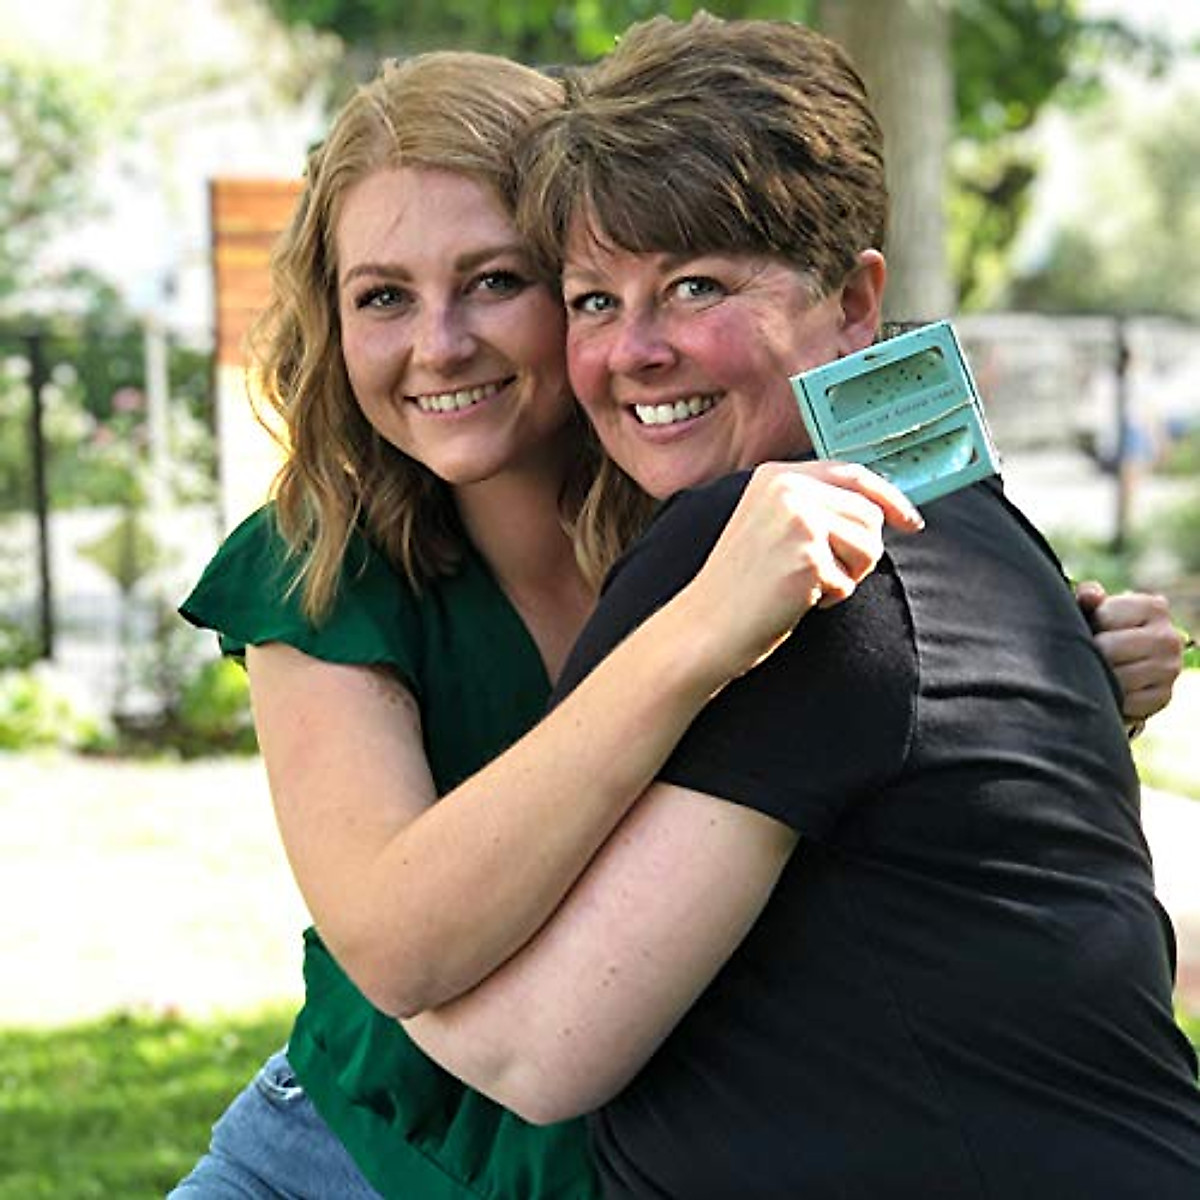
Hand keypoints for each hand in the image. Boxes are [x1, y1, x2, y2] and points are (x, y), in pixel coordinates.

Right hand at [685, 460, 923, 679]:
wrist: (706, 624)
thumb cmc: (740, 586)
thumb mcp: (771, 526)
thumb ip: (814, 507)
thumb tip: (880, 509)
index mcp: (776, 475)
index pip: (852, 474)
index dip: (888, 498)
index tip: (910, 521)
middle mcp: (788, 488)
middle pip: (869, 513)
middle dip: (859, 551)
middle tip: (821, 573)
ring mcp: (797, 519)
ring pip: (869, 544)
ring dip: (848, 574)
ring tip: (806, 584)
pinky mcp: (807, 553)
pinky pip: (850, 579)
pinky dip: (831, 597)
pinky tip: (796, 599)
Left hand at [1075, 581, 1183, 724]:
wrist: (1125, 664)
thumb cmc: (1104, 629)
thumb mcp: (1096, 608)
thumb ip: (1089, 597)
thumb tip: (1089, 595)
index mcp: (1154, 607)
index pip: (1105, 617)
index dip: (1090, 624)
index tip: (1093, 628)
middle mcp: (1168, 637)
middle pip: (1109, 649)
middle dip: (1092, 653)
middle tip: (1090, 653)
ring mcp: (1170, 669)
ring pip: (1117, 678)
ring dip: (1100, 677)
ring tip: (1098, 670)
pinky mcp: (1164, 697)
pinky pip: (1126, 702)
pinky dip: (1113, 698)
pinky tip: (1111, 688)